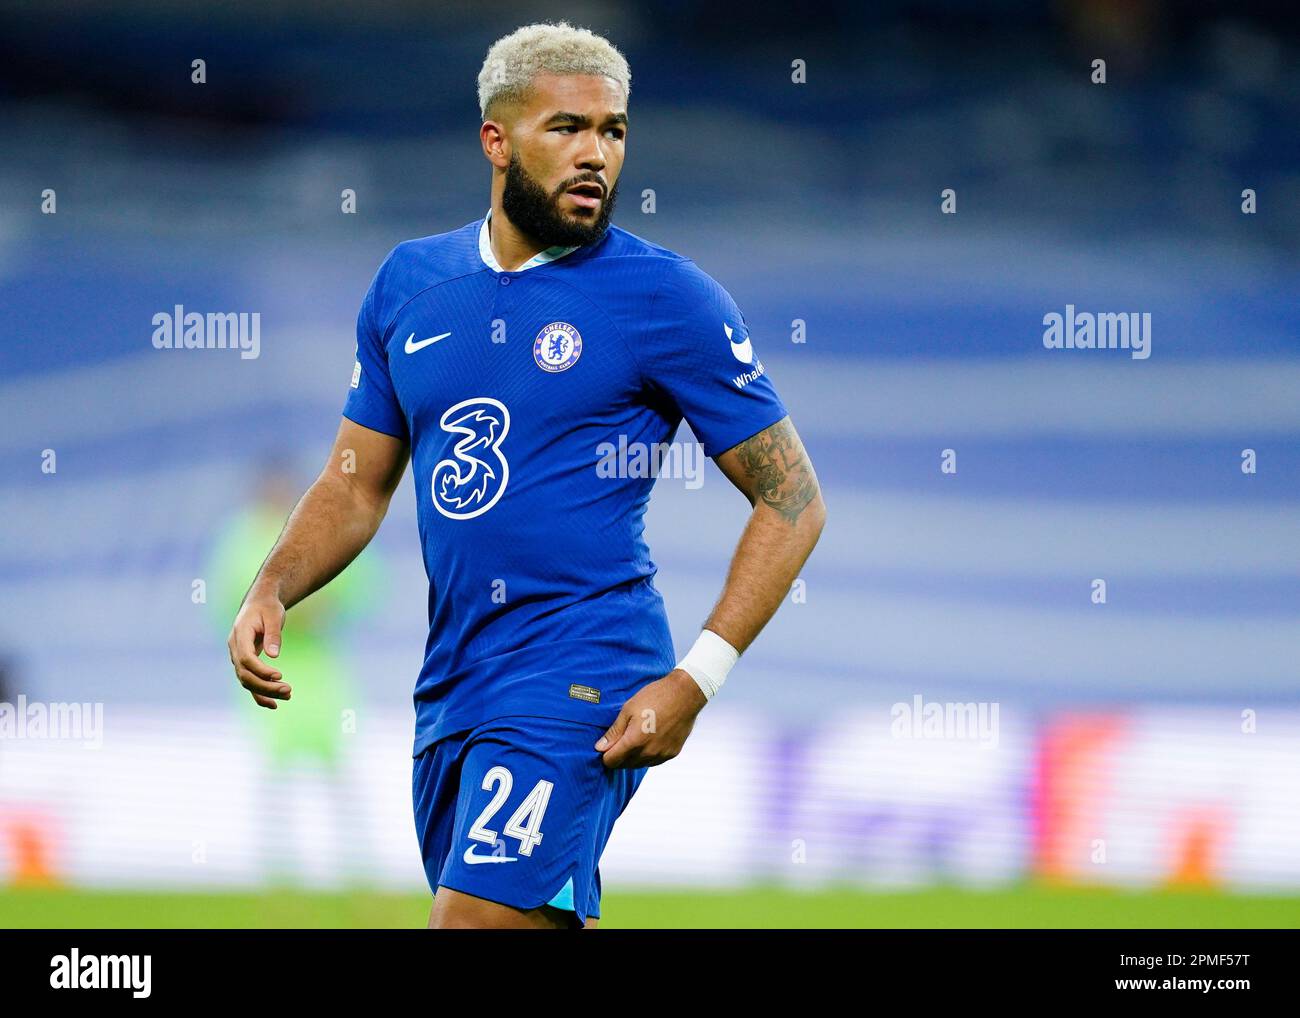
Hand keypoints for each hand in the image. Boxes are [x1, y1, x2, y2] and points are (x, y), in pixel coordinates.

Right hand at [227, 590, 290, 708]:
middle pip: (245, 674)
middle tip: (288, 690)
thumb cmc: (267, 607)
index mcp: (239, 635)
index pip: (246, 659)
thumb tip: (274, 655)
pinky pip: (249, 682)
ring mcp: (238, 657)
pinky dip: (259, 694)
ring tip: (288, 695)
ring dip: (265, 692)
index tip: (280, 676)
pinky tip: (274, 704)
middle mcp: (235, 649)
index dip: (261, 670)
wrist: (259, 603)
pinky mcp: (245, 663)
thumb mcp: (273, 615)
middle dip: (265, 686)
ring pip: (247, 681)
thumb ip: (273, 635)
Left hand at [595, 669, 707, 768]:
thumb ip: (614, 732)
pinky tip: (649, 739)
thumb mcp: (629, 709)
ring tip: (636, 737)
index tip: (606, 746)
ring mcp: (662, 754)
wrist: (685, 694)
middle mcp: (649, 752)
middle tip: (620, 738)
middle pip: (625, 765)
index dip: (606, 754)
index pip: (612, 761)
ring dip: (633, 756)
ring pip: (640, 764)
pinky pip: (654, 761)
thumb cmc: (656, 697)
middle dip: (619, 755)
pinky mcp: (672, 753)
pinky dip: (647, 755)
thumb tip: (600, 747)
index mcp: (635, 741)